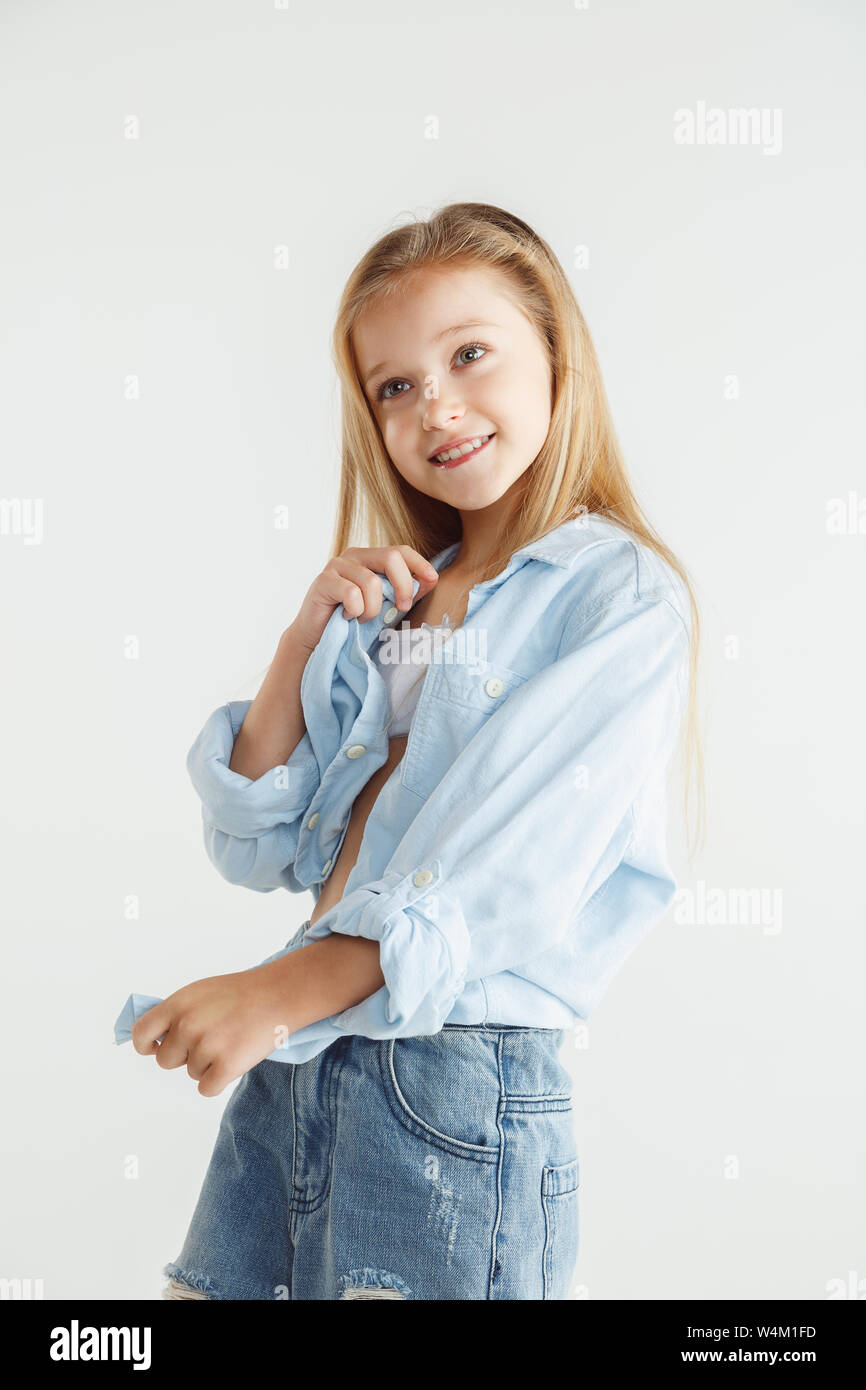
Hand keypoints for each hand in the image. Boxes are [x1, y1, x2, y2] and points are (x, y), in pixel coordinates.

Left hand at [130, 964, 293, 1097]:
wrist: (278, 995)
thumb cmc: (240, 994)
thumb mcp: (199, 992)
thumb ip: (175, 1013)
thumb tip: (154, 1039)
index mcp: (178, 1005)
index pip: (141, 1033)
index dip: (145, 1045)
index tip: (154, 1048)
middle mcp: (187, 1026)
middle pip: (165, 1060)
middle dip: (182, 1056)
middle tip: (209, 1040)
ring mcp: (206, 1047)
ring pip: (191, 1073)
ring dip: (207, 1065)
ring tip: (229, 1042)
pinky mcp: (226, 1067)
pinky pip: (206, 1088)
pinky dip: (218, 1081)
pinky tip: (233, 1060)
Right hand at [289, 545, 439, 652]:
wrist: (318, 638)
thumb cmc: (354, 620)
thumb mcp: (385, 605)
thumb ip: (405, 592)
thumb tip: (431, 580)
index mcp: (371, 558)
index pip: (400, 550)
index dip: (419, 564)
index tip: (432, 581)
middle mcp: (354, 556)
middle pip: (390, 557)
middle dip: (403, 585)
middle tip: (402, 608)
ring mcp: (337, 566)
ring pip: (372, 582)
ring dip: (373, 609)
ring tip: (363, 618)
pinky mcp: (323, 581)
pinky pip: (351, 594)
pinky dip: (356, 611)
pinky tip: (347, 616)